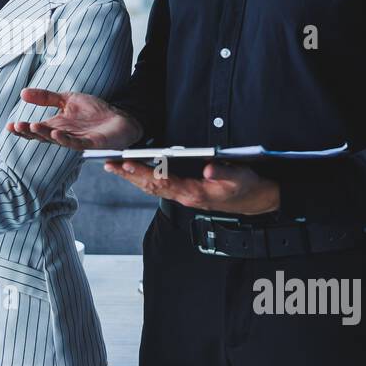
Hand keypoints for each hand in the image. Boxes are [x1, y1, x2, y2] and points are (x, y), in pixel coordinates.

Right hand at [5, 88, 143, 149]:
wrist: (120, 117)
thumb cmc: (94, 111)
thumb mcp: (67, 99)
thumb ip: (46, 97)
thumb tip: (22, 92)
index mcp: (56, 125)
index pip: (35, 129)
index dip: (22, 128)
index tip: (9, 125)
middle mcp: (63, 135)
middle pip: (42, 136)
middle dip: (29, 131)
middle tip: (17, 126)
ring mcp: (76, 140)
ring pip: (55, 139)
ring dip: (43, 134)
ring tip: (32, 126)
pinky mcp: (90, 143)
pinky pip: (75, 143)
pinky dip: (65, 139)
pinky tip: (56, 132)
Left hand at [102, 159, 280, 215]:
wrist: (256, 201)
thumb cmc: (247, 188)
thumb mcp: (241, 178)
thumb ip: (225, 173)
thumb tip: (209, 169)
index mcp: (195, 193)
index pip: (163, 182)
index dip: (144, 173)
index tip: (126, 164)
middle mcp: (186, 196)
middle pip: (151, 186)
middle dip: (129, 176)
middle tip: (109, 165)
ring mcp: (184, 196)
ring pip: (153, 187)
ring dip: (133, 178)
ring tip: (114, 167)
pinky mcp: (186, 192)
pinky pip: (160, 186)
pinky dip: (144, 178)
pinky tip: (134, 171)